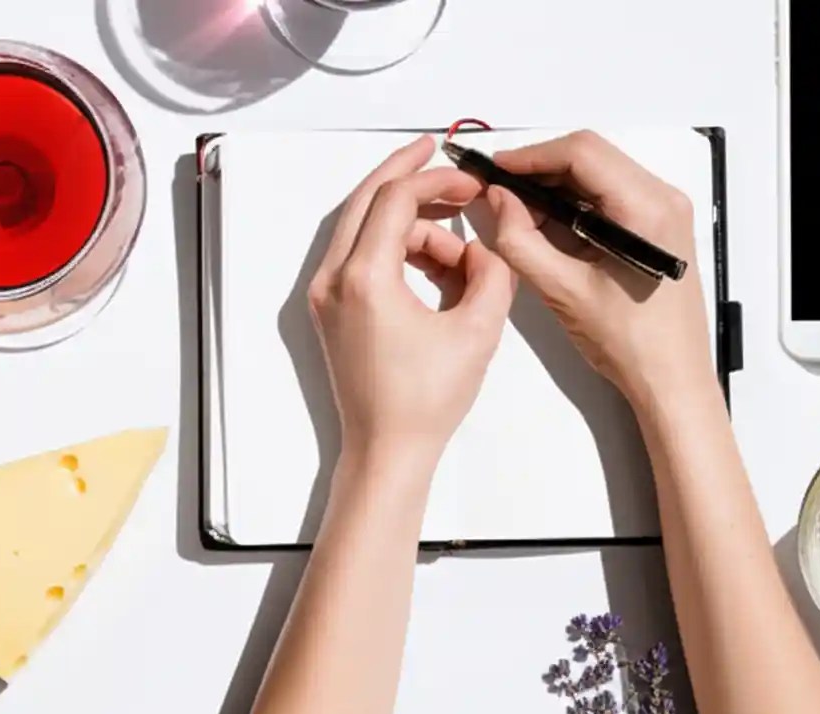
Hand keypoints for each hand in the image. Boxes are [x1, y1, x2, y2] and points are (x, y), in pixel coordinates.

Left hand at [308, 136, 515, 467]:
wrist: (387, 449)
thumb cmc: (426, 401)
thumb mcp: (478, 330)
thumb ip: (492, 273)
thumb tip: (486, 249)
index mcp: (364, 279)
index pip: (395, 200)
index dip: (436, 180)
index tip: (469, 182)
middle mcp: (334, 280)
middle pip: (366, 199)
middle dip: (408, 174)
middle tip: (442, 158)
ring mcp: (326, 295)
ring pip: (361, 227)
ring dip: (408, 222)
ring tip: (458, 250)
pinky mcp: (332, 310)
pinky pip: (359, 255)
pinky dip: (395, 247)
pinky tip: (434, 265)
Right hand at [486, 130, 711, 400]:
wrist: (672, 379)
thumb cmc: (630, 343)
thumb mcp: (564, 291)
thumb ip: (521, 241)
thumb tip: (498, 199)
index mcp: (647, 208)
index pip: (582, 153)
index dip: (532, 156)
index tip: (495, 170)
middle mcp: (663, 199)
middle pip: (592, 156)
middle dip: (541, 169)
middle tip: (501, 193)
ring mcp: (665, 211)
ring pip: (600, 173)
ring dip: (557, 186)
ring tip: (520, 213)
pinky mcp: (659, 227)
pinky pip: (611, 196)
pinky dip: (576, 203)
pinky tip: (549, 226)